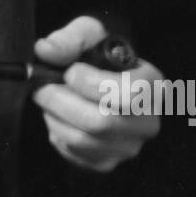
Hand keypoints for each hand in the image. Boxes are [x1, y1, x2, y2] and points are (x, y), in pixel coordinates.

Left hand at [31, 15, 161, 172]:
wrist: (97, 78)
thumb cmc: (98, 54)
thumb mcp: (88, 34)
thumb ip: (69, 39)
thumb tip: (46, 50)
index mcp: (153, 87)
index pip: (129, 94)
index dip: (92, 84)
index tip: (70, 71)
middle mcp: (147, 121)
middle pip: (101, 122)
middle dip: (62, 102)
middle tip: (42, 87)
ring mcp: (129, 146)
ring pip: (82, 140)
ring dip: (55, 117)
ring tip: (49, 99)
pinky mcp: (107, 162)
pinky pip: (73, 153)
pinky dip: (56, 133)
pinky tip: (58, 115)